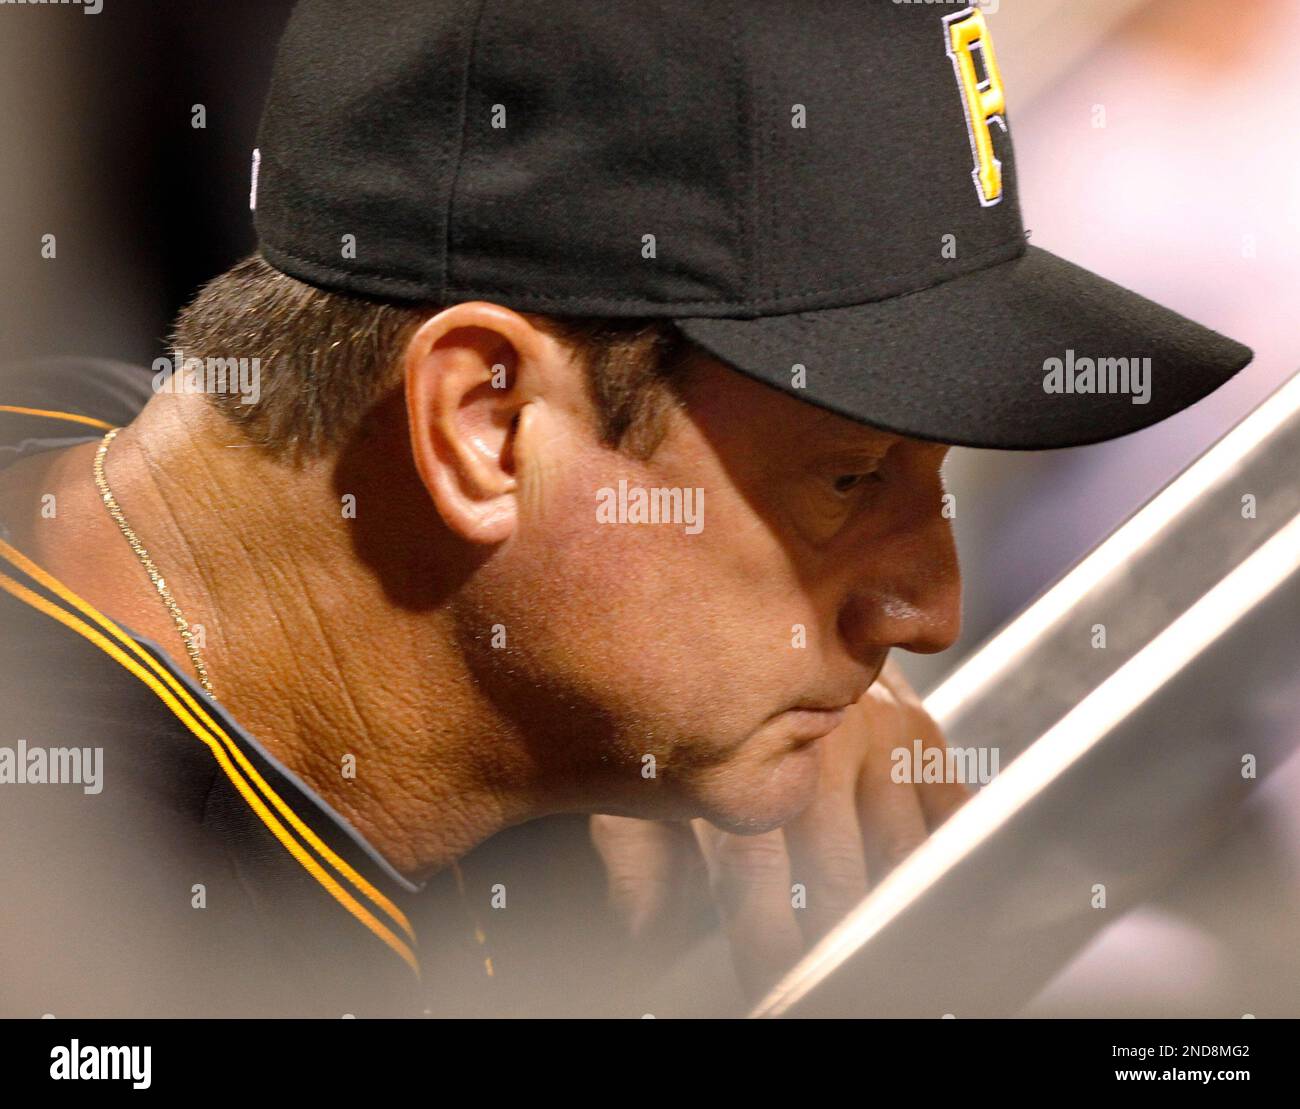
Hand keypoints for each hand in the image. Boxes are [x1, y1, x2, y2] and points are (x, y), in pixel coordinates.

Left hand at [590, 658, 970, 999]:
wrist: (765, 612)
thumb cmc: (702, 706)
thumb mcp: (651, 769)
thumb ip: (644, 858)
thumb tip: (642, 932)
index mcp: (746, 756)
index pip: (758, 880)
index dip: (768, 946)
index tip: (772, 986)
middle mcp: (819, 744)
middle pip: (840, 873)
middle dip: (834, 940)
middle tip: (830, 977)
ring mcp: (879, 733)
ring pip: (903, 852)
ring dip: (894, 909)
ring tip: (885, 952)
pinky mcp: (922, 730)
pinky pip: (951, 809)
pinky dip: (946, 859)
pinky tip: (936, 898)